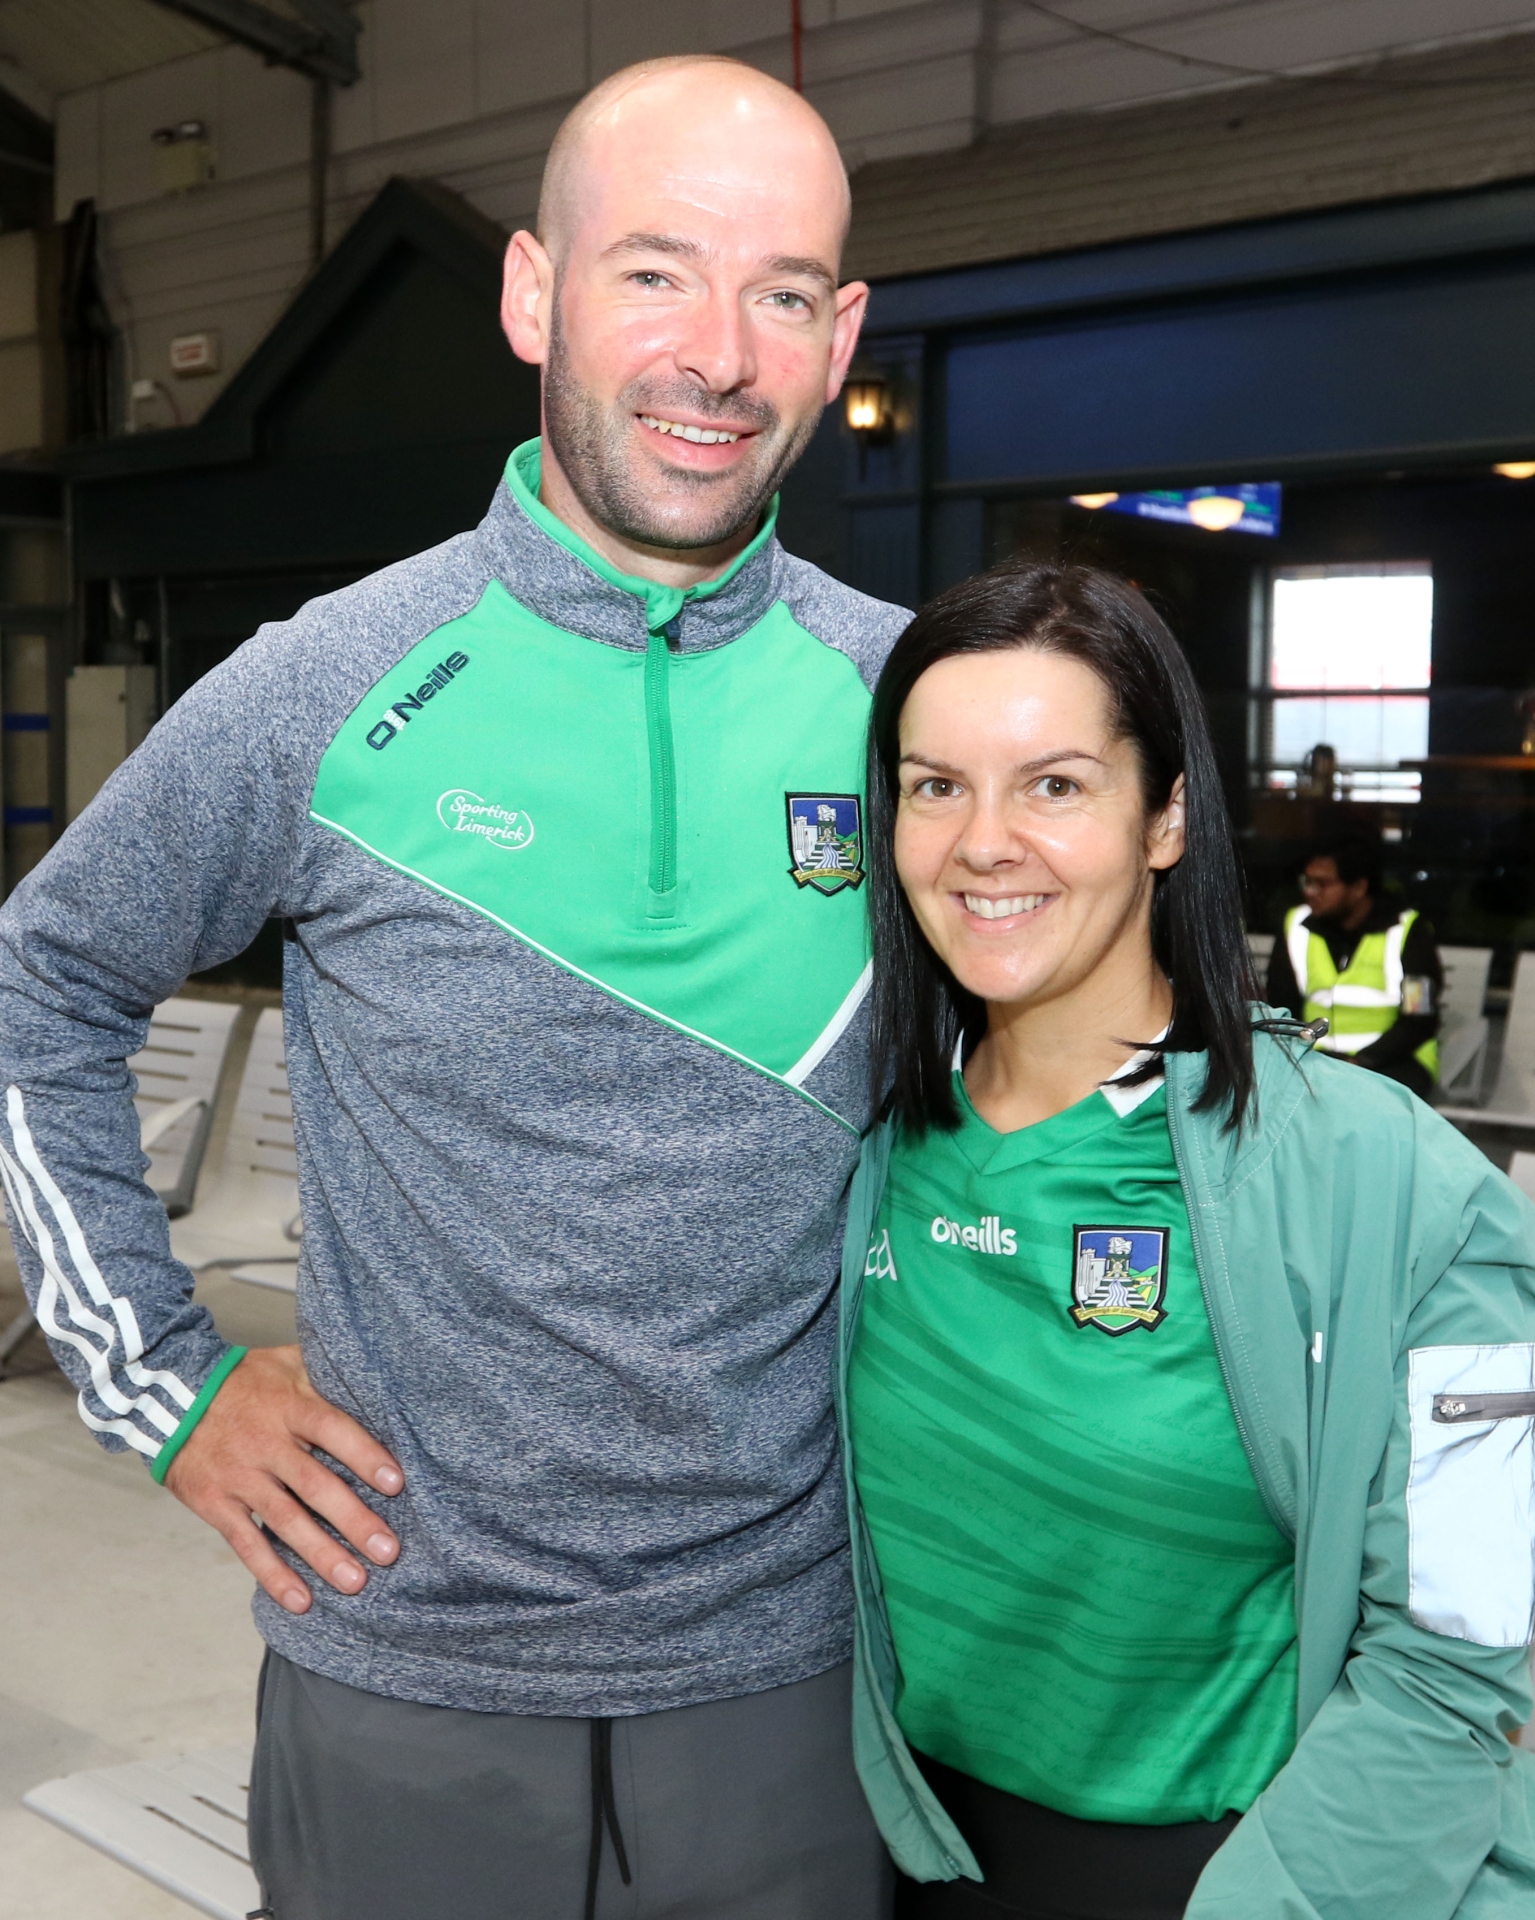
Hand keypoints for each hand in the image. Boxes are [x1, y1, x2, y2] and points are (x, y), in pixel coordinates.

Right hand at [164, 1345, 403, 1613]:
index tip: (396, 1484)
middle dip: (354, 1521)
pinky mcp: (216, 1505)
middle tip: (389, 1551)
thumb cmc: (244, 1380)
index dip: (364, 1456)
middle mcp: (266, 1444)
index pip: (333, 1430)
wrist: (172, 1396)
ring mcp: (240, 1478)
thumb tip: (376, 1380)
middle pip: (315, 1485)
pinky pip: (247, 1544)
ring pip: (286, 1521)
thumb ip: (326, 1375)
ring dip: (321, 1555)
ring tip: (355, 1582)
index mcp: (289, 1406)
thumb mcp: (286, 1362)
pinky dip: (273, 1574)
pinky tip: (301, 1600)